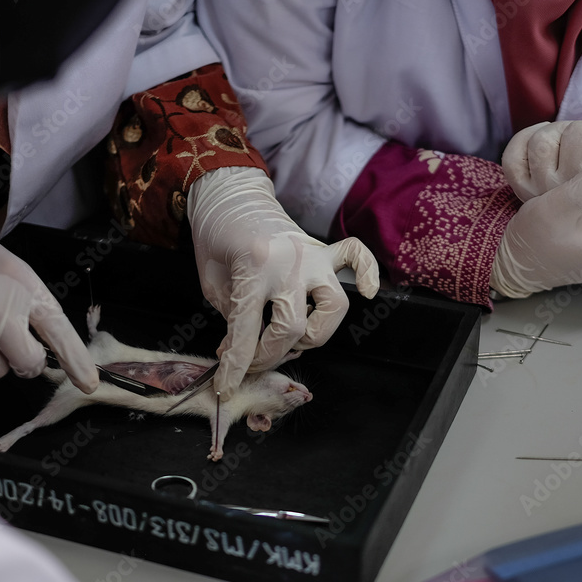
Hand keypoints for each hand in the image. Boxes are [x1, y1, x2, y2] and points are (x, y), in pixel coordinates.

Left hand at [188, 167, 379, 399]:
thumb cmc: (216, 238)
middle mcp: (288, 264)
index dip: (235, 366)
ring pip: (333, 306)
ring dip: (316, 333)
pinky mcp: (324, 249)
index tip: (227, 386)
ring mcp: (311, 256)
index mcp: (252, 269)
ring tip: (296, 337)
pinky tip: (369, 292)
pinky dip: (368, 275)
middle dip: (270, 356)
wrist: (230, 195)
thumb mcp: (212, 282)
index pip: (246, 331)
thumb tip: (240, 352)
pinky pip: (357, 258)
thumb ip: (230, 317)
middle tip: (254, 361)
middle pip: (291, 328)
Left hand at [503, 71, 581, 213]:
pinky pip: (514, 152)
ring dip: (559, 132)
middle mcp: (570, 194)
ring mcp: (541, 193)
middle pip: (578, 132)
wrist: (570, 241)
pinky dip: (525, 138)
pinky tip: (542, 141)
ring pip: (543, 139)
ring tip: (571, 144)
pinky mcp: (520, 190)